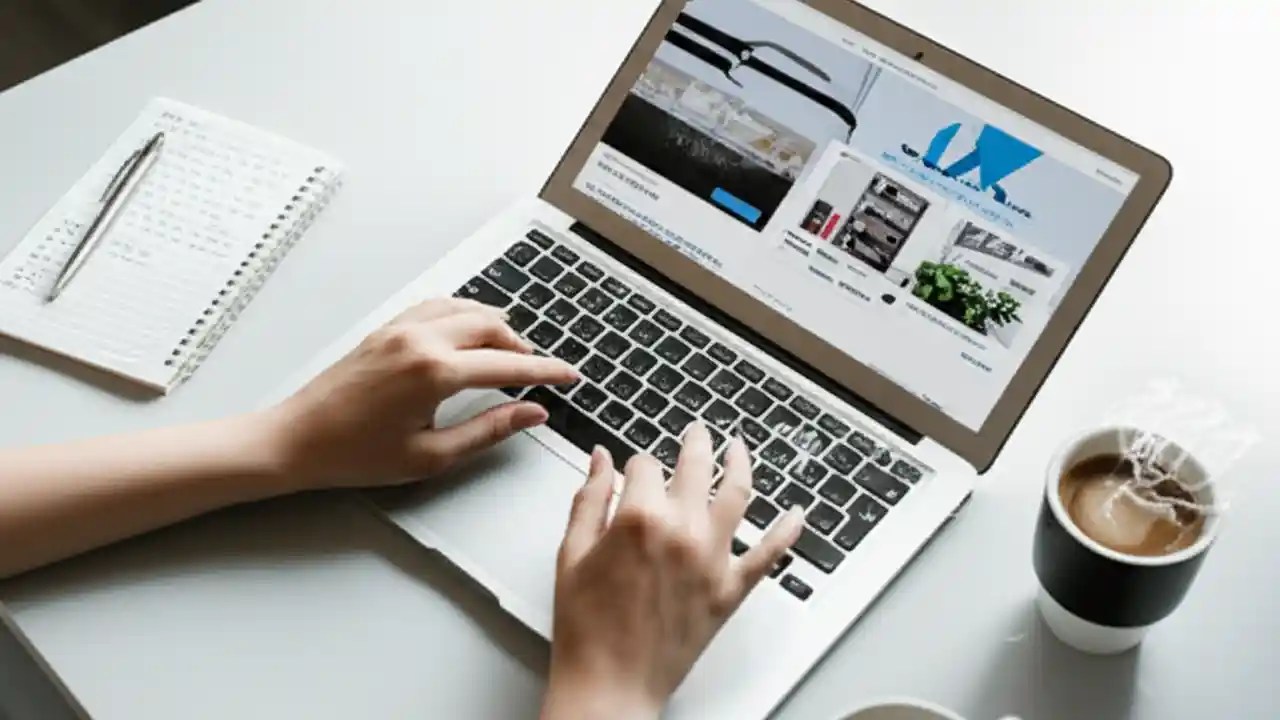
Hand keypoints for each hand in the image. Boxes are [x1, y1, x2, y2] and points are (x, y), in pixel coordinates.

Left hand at [269, 298, 577, 489]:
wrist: (296, 439)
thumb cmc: (355, 455)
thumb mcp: (431, 455)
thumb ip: (488, 430)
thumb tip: (532, 414)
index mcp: (435, 373)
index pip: (508, 365)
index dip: (545, 371)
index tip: (569, 376)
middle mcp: (420, 341)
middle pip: (492, 328)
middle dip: (522, 348)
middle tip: (538, 371)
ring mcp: (400, 330)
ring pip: (466, 309)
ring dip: (495, 326)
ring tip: (510, 351)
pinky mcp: (386, 329)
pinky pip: (437, 306)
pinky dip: (464, 313)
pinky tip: (470, 328)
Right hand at [542, 424, 803, 719]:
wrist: (610, 684)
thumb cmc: (586, 628)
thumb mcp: (571, 554)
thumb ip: (589, 499)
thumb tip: (600, 460)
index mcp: (638, 518)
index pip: (643, 465)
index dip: (634, 465)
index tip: (629, 472)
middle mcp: (683, 531)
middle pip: (696, 465)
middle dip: (695, 441)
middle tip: (697, 431)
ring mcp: (712, 559)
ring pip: (738, 494)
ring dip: (740, 463)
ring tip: (738, 448)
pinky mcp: (730, 589)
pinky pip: (769, 554)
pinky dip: (787, 531)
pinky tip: (796, 513)